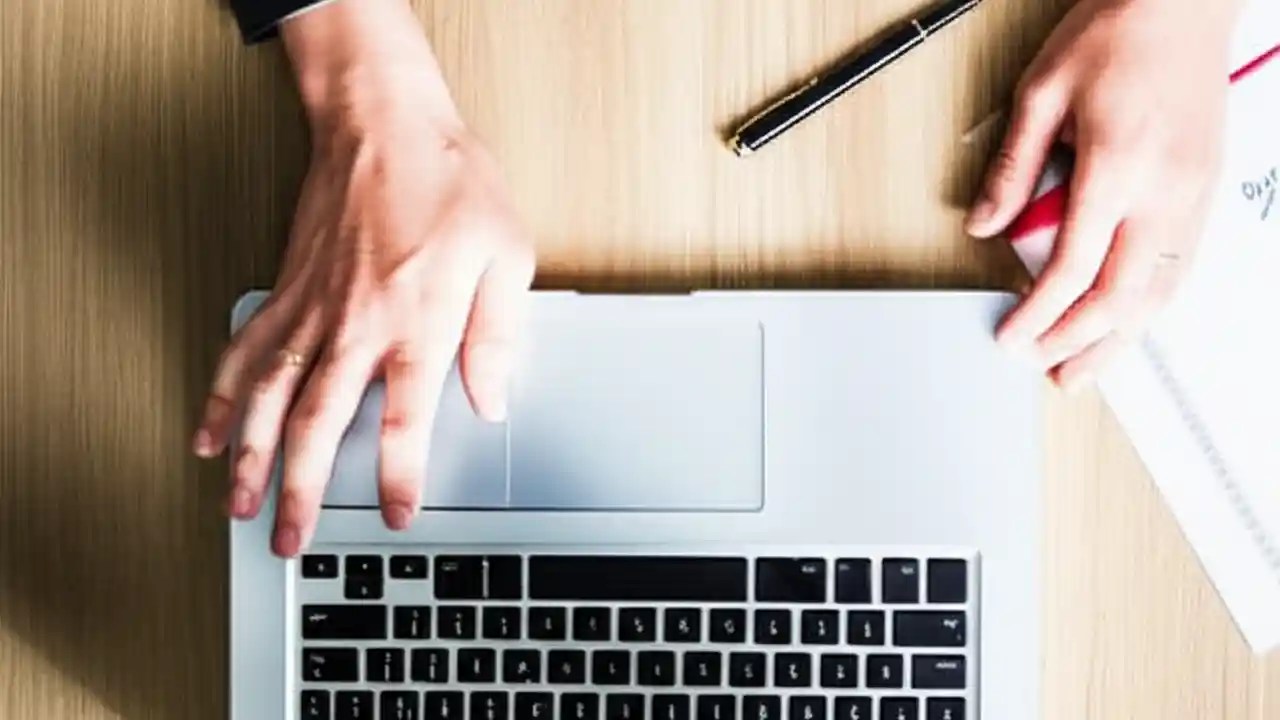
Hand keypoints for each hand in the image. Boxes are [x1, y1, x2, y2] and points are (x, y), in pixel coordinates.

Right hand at [192, 0, 533, 556]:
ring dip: (247, 459)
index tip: (397, 517)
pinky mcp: (287, 290)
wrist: (386, 125)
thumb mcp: (506, 256)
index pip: (403, 425)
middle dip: (300, 493)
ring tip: (236, 507)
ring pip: (266, 400)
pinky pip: (244, 351)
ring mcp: (312, 311)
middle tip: (292, 540)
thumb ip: (498, 335)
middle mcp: (356, 328)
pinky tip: (206, 430)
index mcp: (416, 326)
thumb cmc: (450, 183)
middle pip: (315, 428)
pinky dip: (220, 395)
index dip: (399, 480)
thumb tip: (491, 398)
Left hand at [966, 0, 1242, 389]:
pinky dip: (1152, 304)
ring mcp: (1194, 193)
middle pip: (1122, 296)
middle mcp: (1164, 190)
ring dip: (1123, 338)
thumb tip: (983, 224)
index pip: (1073, 269)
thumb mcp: (1041, 94)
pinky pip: (1181, 265)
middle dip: (1080, 343)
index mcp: (1117, 167)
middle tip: (1048, 371)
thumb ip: (1013, 169)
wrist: (1181, 1)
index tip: (1012, 338)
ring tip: (1087, 367)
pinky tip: (1130, 321)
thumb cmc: (1117, 33)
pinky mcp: (1206, 190)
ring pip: (1161, 290)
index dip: (1039, 315)